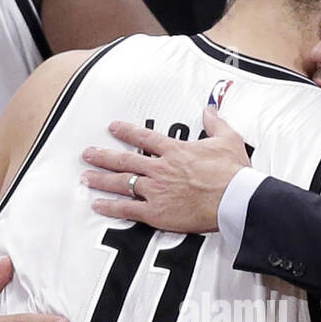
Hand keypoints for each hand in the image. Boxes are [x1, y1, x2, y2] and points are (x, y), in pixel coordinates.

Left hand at [80, 106, 249, 231]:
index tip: (113, 128)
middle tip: (88, 154)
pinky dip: (111, 207)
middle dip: (103, 156)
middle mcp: (161, 169)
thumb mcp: (228, 139)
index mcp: (175, 151)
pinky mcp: (157, 212)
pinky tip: (98, 205)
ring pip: (122, 183)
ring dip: (101, 180)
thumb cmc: (233, 172)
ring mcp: (156, 190)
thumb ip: (215, 123)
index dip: (127, 132)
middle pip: (125, 160)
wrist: (235, 199)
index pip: (145, 138)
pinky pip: (128, 209)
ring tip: (85, 177)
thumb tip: (209, 110)